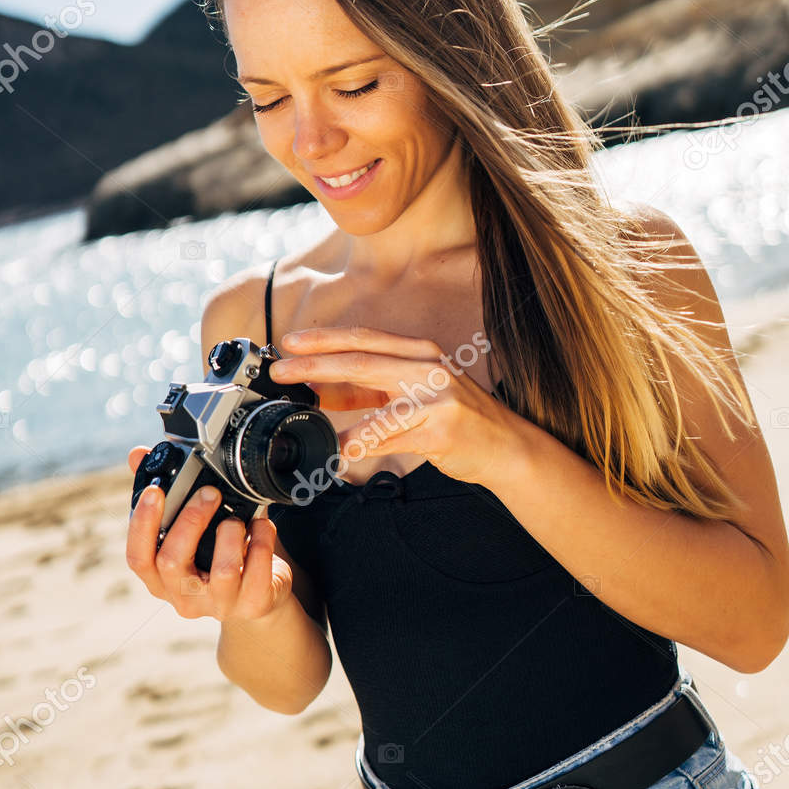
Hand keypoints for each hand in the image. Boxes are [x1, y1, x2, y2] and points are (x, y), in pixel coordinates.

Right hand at [125, 447, 295, 621]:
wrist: (258, 597)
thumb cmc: (216, 559)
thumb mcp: (188, 534)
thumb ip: (163, 496)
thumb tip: (138, 455)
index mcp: (160, 578)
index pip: (138, 557)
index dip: (142, 524)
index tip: (154, 491)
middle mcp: (183, 596)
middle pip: (172, 562)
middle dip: (191, 519)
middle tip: (209, 492)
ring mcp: (218, 605)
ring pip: (222, 570)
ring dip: (231, 533)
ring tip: (238, 518)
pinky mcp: (252, 605)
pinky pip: (258, 571)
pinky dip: (262, 539)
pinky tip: (262, 525)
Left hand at [268, 326, 517, 488]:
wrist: (507, 448)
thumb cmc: (458, 421)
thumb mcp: (416, 395)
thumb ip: (373, 391)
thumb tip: (323, 391)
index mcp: (419, 353)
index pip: (364, 339)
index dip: (324, 340)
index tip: (289, 343)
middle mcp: (428, 367)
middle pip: (361, 359)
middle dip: (315, 363)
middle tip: (282, 370)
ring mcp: (436, 397)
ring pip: (375, 393)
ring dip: (333, 401)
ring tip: (304, 410)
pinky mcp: (440, 428)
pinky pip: (391, 435)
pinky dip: (361, 442)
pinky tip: (339, 450)